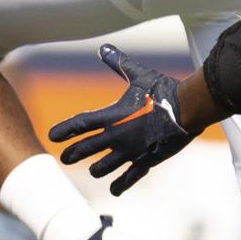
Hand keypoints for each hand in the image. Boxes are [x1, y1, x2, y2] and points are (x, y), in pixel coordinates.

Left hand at [48, 44, 196, 192]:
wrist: (188, 108)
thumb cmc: (164, 89)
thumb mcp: (138, 74)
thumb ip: (119, 63)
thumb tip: (103, 48)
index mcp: (113, 115)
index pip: (80, 124)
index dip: (64, 130)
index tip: (52, 136)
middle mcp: (117, 136)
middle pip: (86, 149)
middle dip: (73, 153)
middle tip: (65, 158)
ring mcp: (131, 152)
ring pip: (104, 168)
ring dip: (96, 169)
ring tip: (93, 170)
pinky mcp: (146, 161)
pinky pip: (129, 178)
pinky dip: (120, 185)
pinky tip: (114, 190)